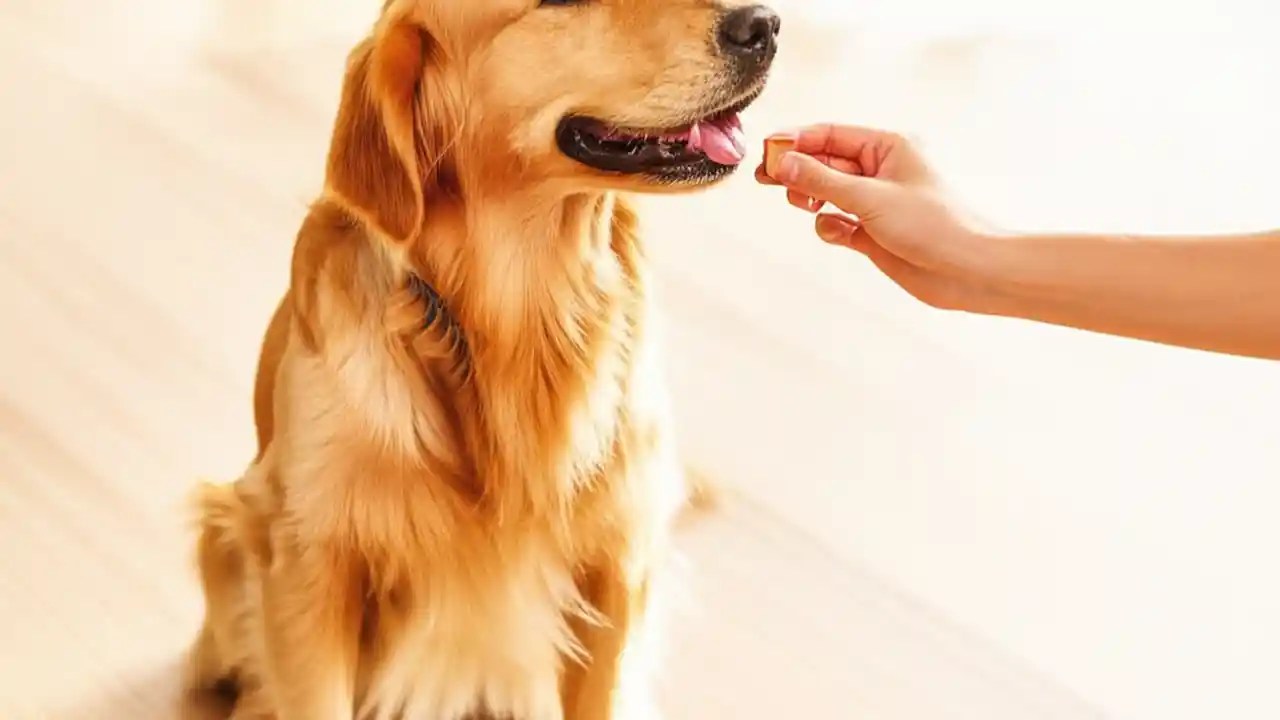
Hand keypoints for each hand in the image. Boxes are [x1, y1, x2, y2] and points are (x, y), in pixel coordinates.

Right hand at [757, 124, 990, 310]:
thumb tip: (783, 162)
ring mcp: (875, 203)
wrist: (969, 271)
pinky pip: (836, 223)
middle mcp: (880, 171)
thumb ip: (822, 181)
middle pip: (824, 163)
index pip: (830, 134)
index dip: (796, 141)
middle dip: (797, 171)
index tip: (767, 152)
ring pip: (826, 194)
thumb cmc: (935, 225)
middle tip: (766, 178)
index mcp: (887, 147)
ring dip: (811, 199)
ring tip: (807, 206)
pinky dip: (829, 228)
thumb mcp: (871, 197)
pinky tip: (838, 234)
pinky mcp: (873, 233)